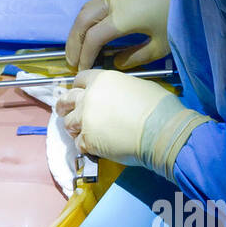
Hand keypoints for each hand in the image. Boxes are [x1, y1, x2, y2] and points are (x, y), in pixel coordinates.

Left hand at [55, 70, 209, 180]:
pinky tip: (93, 147)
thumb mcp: (138, 85)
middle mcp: (89, 97)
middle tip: (64, 111)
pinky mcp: (88, 140)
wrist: (161, 130)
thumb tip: (118, 96)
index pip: (80, 79)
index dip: (78, 86)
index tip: (78, 91)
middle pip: (67, 100)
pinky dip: (84, 146)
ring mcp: (86, 119)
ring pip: (68, 123)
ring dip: (74, 128)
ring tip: (80, 132)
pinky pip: (78, 144)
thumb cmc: (157, 107)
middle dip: (64, 106)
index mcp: (102, 80)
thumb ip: (119, 88)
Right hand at [66, 0, 172, 70]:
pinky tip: (90, 29)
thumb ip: (136, 57)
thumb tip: (116, 63)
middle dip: (73, 42)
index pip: (92, 39)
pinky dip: (86, 18)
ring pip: (85, 10)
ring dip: (77, 29)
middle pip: (81, 22)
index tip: (82, 69)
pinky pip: (94, 3)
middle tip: (71, 60)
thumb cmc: (175, 17)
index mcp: (121, 19)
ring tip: (76, 46)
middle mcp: (112, 3)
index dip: (85, 56)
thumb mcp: (160, 45)